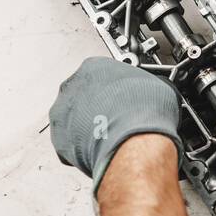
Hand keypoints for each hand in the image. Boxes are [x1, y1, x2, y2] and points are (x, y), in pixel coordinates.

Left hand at [49, 56, 183, 193]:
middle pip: (84, 95)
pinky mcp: (59, 138)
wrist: (132, 143)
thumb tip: (150, 92)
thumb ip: (142, 85)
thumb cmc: (142, 114)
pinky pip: (70, 142)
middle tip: (116, 118)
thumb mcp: (156, 86)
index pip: (101, 74)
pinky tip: (100, 149)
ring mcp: (62, 111)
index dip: (114, 89)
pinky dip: (81, 148)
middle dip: (98, 107)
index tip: (122, 98)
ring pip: (74, 118)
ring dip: (88, 127)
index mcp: (94, 67)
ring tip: (108, 136)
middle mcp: (72, 85)